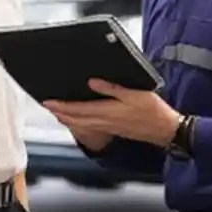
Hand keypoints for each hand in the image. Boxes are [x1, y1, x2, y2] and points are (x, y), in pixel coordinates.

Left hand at [44, 78, 180, 147]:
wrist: (164, 129)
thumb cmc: (152, 111)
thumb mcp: (134, 93)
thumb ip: (112, 88)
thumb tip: (92, 82)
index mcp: (108, 111)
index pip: (78, 109)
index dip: (61, 105)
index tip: (49, 101)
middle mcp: (104, 121)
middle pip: (75, 118)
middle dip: (60, 112)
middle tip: (47, 106)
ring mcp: (108, 127)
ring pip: (81, 125)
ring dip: (67, 119)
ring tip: (57, 113)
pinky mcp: (112, 129)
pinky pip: (89, 128)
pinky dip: (78, 123)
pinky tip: (77, 120)